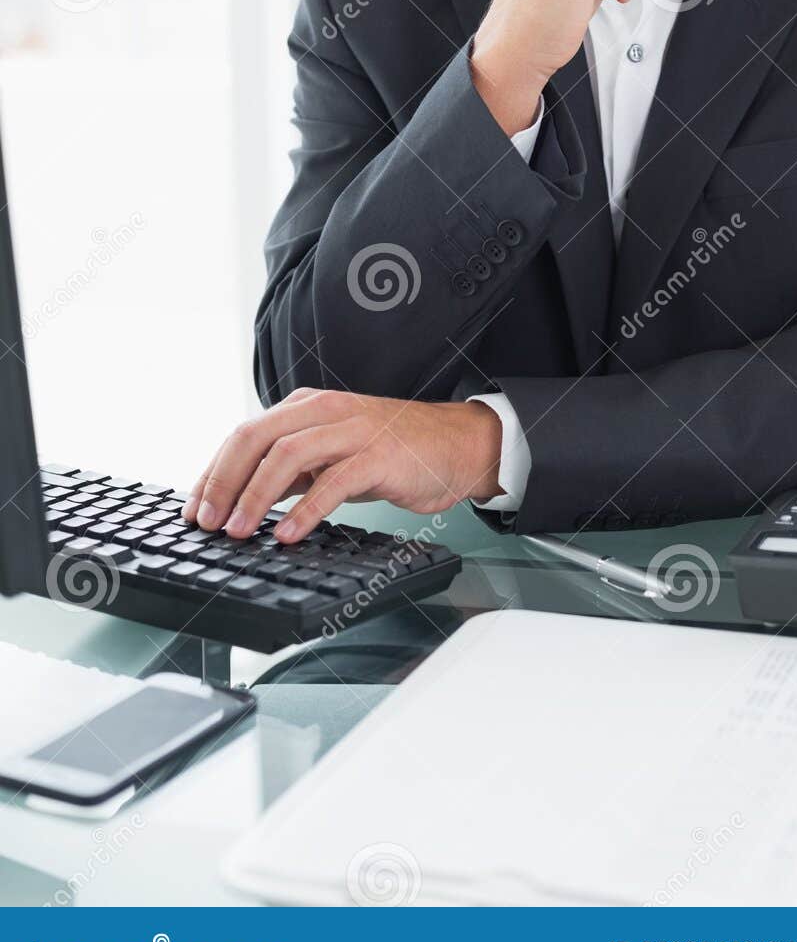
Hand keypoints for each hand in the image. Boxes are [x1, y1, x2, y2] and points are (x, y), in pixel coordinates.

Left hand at [180, 389, 503, 542]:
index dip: (213, 472)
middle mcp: (326, 410)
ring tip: (238, 531)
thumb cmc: (394, 452)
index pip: (245, 433)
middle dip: (224, 482)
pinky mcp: (379, 455)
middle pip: (257, 437)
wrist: (457, 445)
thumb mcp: (333, 454)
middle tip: (206, 522)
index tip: (194, 510)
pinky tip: (287, 534)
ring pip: (288, 454)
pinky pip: (334, 481)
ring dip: (256, 495)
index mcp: (308, 407)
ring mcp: (353, 430)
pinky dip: (306, 510)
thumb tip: (242, 498)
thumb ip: (292, 469)